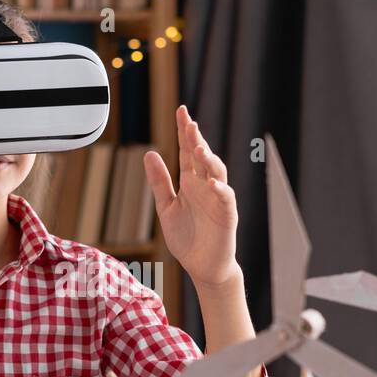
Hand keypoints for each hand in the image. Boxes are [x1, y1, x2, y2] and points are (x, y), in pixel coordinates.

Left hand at [144, 106, 241, 290]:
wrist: (203, 266)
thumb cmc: (188, 237)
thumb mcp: (166, 207)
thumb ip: (160, 182)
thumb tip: (149, 153)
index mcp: (191, 182)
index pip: (187, 151)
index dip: (184, 131)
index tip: (181, 110)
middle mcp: (206, 186)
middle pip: (202, 157)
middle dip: (196, 139)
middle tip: (189, 122)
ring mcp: (218, 199)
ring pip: (217, 173)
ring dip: (209, 160)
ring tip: (198, 148)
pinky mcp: (227, 216)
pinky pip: (226, 200)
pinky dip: (221, 191)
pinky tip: (213, 184)